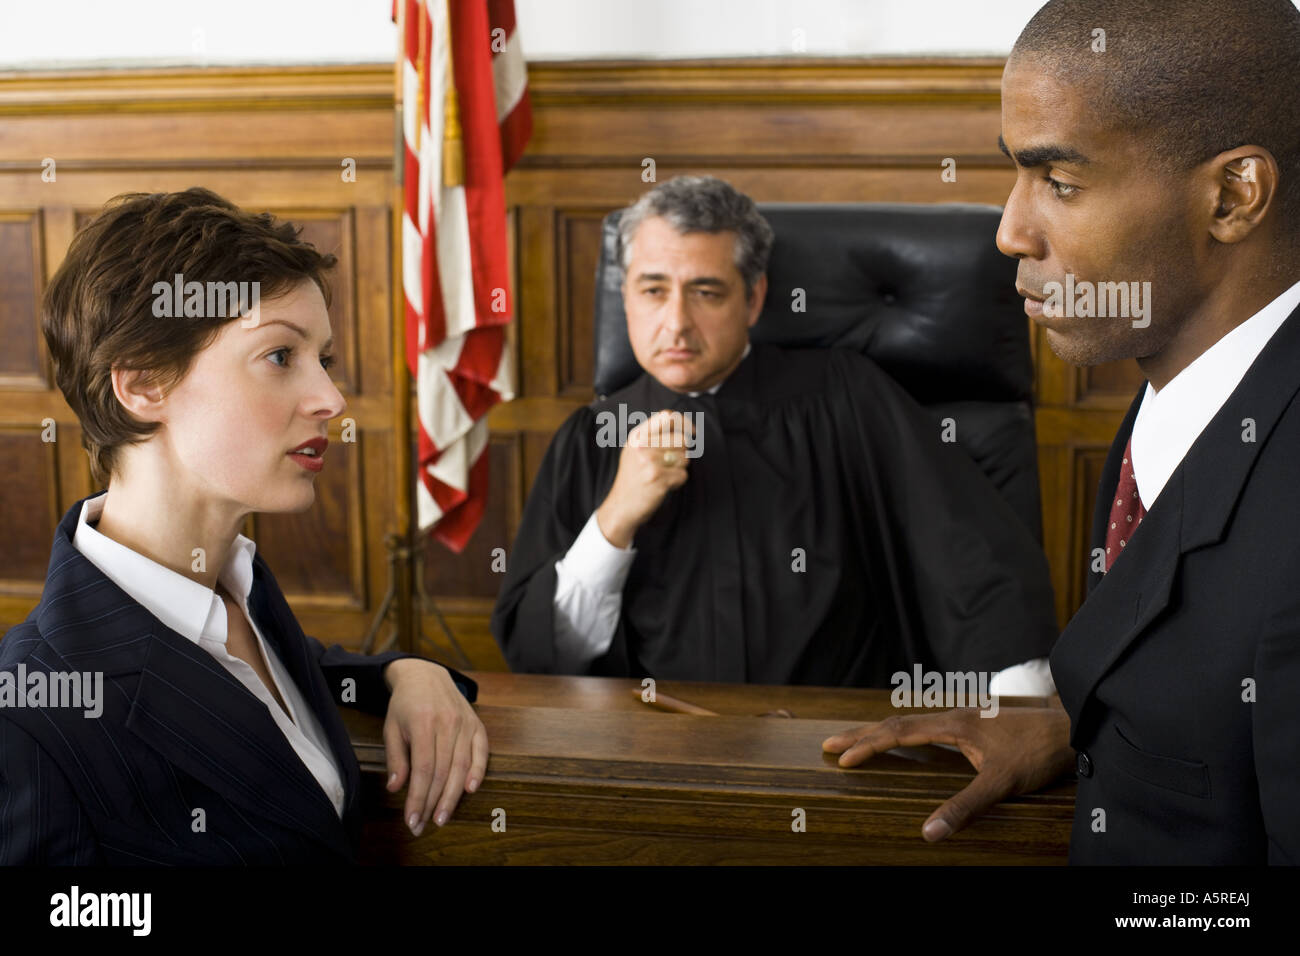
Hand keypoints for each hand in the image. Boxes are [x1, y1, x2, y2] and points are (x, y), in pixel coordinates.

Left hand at [382, 659, 488, 835]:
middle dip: (433, 802)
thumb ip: (395, 758)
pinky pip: (481, 752)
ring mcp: (465, 723)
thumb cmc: (405, 704)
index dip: (418, 797)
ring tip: (442, 817)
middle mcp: (447, 722)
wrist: (426, 675)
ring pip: (461, 766)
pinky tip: (470, 790)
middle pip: (443, 771)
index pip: (422, 768)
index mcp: (422, 721)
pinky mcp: (477, 724)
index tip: (412, 819)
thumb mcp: (391, 727)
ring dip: (452, 796)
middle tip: (424, 825)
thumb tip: (395, 788)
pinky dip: (478, 771)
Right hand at [596, 409, 694, 547]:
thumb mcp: (635, 451)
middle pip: (682, 439)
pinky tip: (663, 486)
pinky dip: (677, 483)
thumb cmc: (633, 478)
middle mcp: (642, 446)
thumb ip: (653, 434)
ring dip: (679, 469)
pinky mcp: (658, 478)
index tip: (692, 432)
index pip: (667, 417)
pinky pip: (683, 475)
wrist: (621, 507)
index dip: (684, 423)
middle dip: (683, 452)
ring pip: (685, 458)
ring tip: (663, 476)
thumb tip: (682, 423)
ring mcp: (649, 462)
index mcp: (637, 436)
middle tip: (671, 464)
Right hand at [822, 704, 1073, 841]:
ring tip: (858, 740)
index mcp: (953, 725)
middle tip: (829, 743)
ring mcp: (965, 716)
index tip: (840, 756)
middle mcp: (954, 715)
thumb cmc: (1038, 753)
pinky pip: (927, 724)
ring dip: (881, 731)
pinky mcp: (975, 722)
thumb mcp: (1000, 784)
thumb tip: (927, 832)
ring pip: (911, 720)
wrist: (1072, 728)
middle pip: (896, 722)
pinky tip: (907, 739)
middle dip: (861, 733)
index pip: (898, 732)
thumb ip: (964, 807)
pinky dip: (903, 731)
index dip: (867, 745)